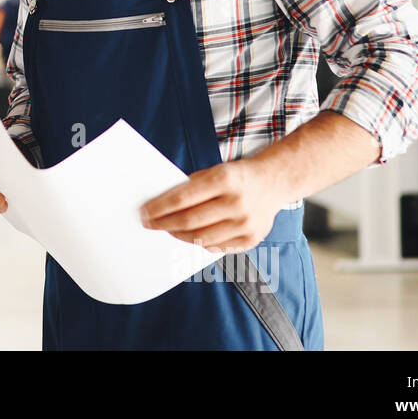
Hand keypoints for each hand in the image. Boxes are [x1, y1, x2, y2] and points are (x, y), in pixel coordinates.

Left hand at [140, 159, 282, 251]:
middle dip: (164, 223)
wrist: (273, 182)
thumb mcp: (214, 171)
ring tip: (168, 229)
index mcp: (224, 179)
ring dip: (179, 235)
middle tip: (150, 224)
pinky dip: (200, 242)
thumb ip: (191, 187)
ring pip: (201, 238)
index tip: (144, 212)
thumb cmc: (236, 176)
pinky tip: (190, 236)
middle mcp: (237, 202)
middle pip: (189, 221)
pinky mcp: (251, 239)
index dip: (159, 207)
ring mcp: (246, 223)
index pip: (182, 198)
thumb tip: (159, 207)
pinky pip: (216, 247)